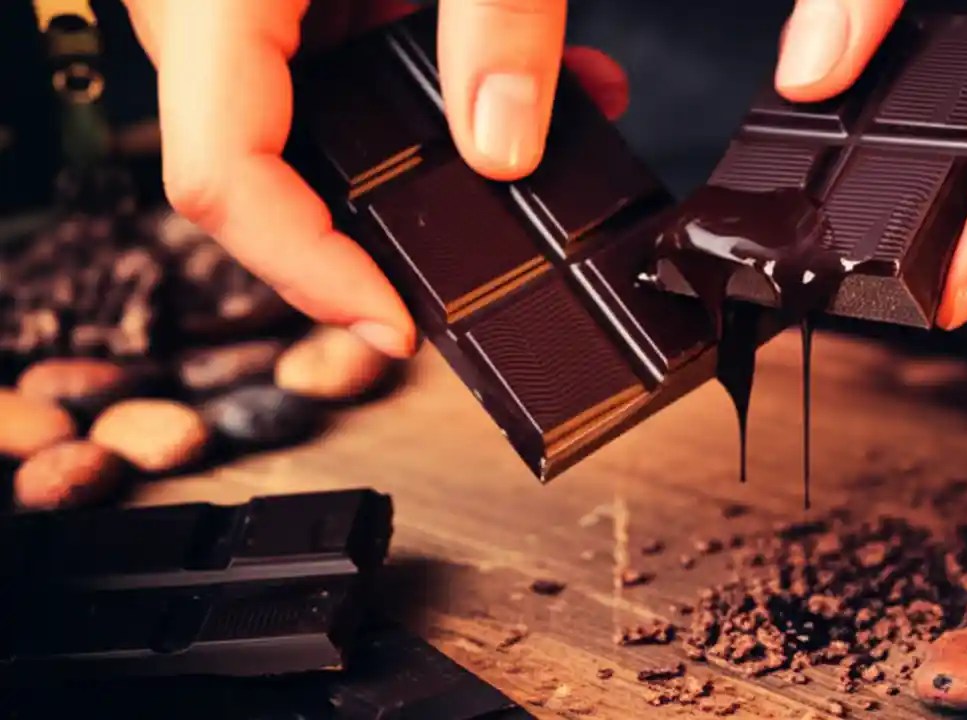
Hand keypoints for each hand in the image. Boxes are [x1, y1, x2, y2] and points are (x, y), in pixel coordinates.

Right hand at [121, 0, 619, 356]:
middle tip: (493, 256)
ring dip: (441, 152)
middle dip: (391, 226)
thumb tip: (505, 152)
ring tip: (561, 134)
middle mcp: (207, 6)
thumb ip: (496, 21)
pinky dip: (441, 88)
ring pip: (316, 129)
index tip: (395, 327)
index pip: (222, 176)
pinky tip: (543, 78)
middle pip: (267, 174)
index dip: (308, 275)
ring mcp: (247, 2)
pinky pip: (347, 68)